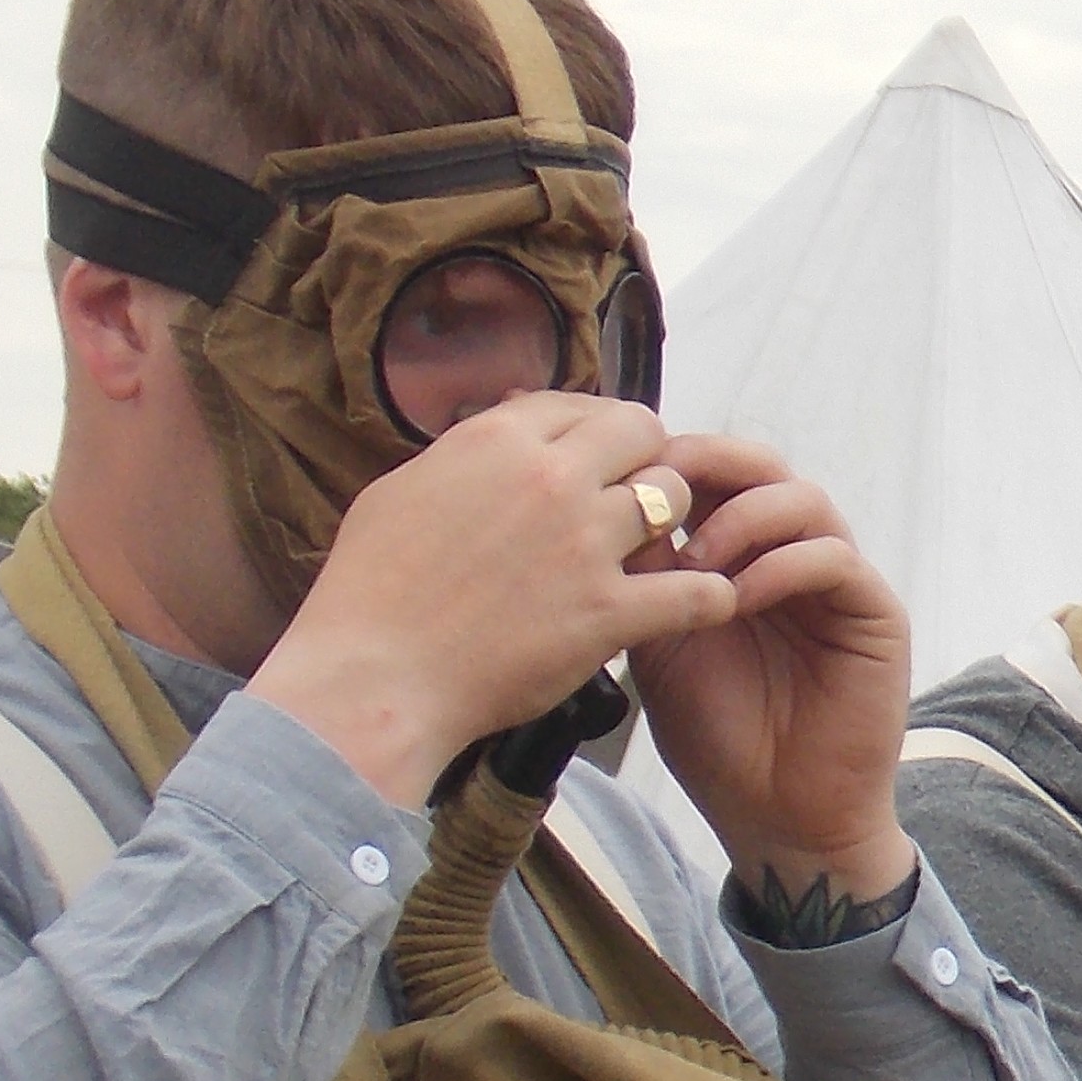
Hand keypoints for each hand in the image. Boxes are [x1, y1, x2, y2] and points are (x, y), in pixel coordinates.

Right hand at [251, 395, 736, 803]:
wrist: (374, 676)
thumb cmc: (371, 592)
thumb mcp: (402, 494)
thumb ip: (460, 462)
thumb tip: (488, 444)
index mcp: (494, 442)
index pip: (580, 404)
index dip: (599, 430)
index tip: (603, 459)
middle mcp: (548, 478)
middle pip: (642, 432)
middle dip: (646, 460)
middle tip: (639, 500)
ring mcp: (584, 542)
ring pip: (673, 497)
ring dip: (672, 523)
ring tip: (658, 552)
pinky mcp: (609, 610)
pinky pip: (698, 590)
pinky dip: (711, 595)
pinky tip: (705, 602)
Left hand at [630, 434, 916, 905]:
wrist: (776, 815)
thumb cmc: (719, 738)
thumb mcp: (659, 639)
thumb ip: (648, 573)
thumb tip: (618, 499)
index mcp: (741, 557)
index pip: (716, 475)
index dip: (673, 461)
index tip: (622, 479)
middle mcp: (792, 558)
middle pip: (765, 467)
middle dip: (711, 462)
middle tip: (663, 489)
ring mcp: (838, 585)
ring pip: (806, 500)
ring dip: (744, 518)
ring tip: (698, 564)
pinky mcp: (876, 617)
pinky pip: (835, 560)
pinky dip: (783, 566)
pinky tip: (738, 600)